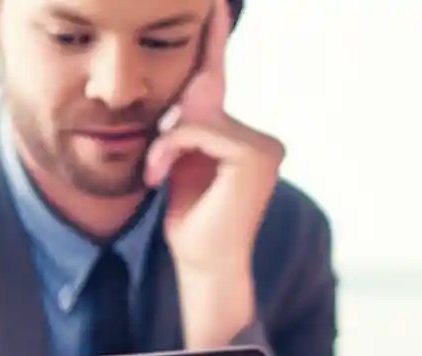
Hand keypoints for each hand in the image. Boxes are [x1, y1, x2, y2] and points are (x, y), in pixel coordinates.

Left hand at [146, 0, 281, 273]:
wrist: (201, 264)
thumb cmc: (189, 221)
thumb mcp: (178, 161)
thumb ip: (186, 124)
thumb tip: (195, 84)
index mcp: (242, 137)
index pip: (219, 77)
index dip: (212, 38)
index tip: (212, 2)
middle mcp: (260, 138)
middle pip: (202, 99)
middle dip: (171, 129)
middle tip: (160, 171)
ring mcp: (263, 145)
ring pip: (197, 116)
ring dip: (167, 145)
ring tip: (158, 178)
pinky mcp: (254, 154)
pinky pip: (197, 130)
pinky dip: (171, 150)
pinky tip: (160, 177)